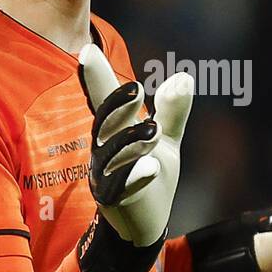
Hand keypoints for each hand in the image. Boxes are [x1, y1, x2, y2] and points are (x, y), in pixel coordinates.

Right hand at [77, 44, 192, 246]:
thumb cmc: (150, 175)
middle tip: (137, 90)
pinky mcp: (115, 200)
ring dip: (131, 140)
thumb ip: (173, 111)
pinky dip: (136, 175)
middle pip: (104, 124)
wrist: (148, 221)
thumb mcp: (167, 140)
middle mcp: (103, 151)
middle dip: (117, 107)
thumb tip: (184, 77)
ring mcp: (106, 176)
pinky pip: (121, 187)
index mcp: (114, 132)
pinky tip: (151, 167)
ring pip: (111, 155)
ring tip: (154, 129)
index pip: (104, 100)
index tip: (87, 49)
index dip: (96, 77)